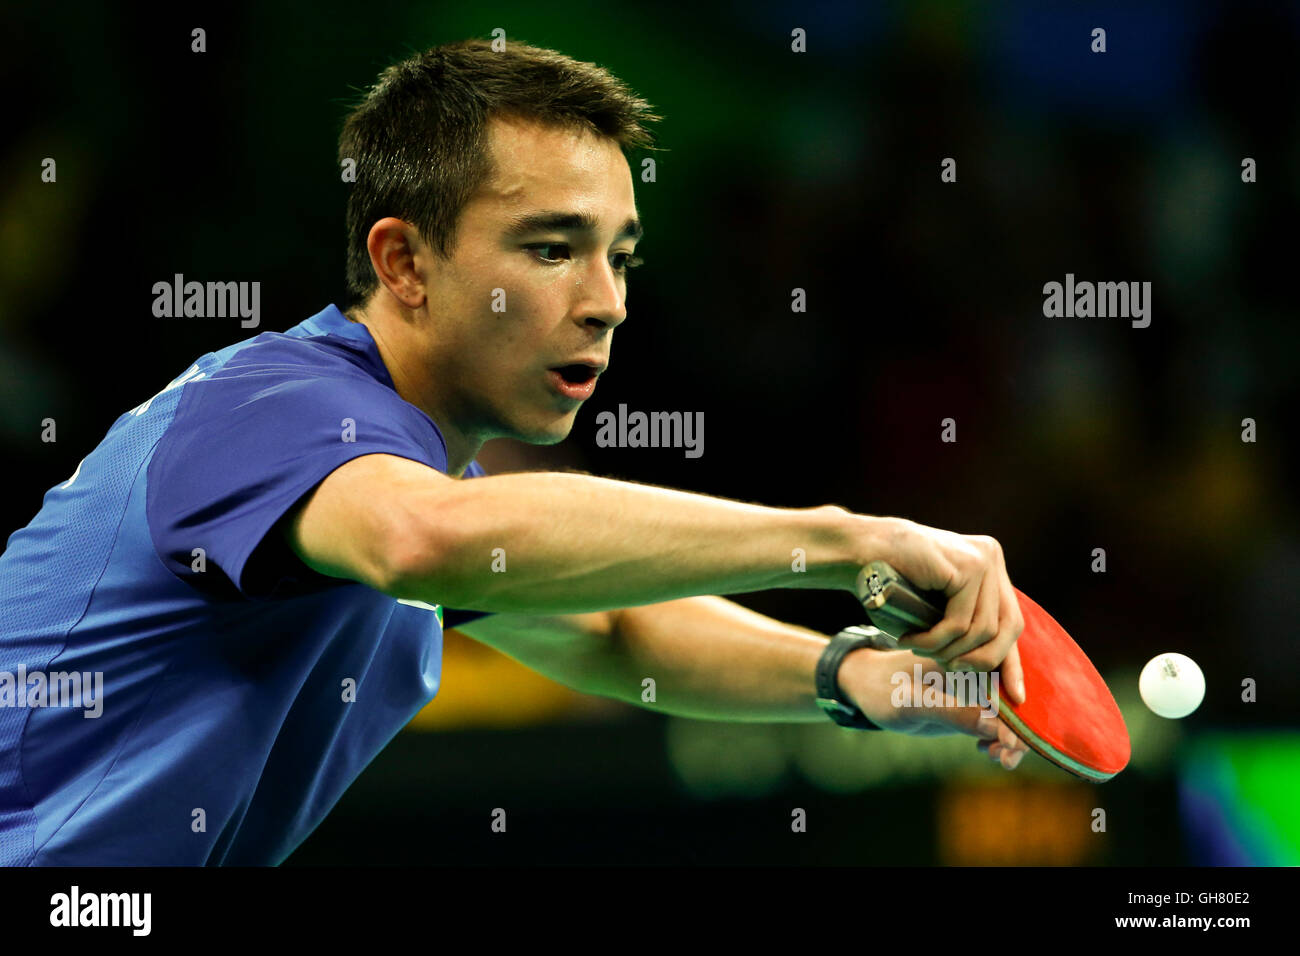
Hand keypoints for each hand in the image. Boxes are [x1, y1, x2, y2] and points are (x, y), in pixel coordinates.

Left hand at [839, 647, 1028, 769]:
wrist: (864, 685)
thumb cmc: (883, 690)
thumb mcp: (913, 704)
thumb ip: (953, 713)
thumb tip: (998, 728)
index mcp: (965, 655)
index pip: (1006, 683)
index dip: (1016, 717)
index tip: (1009, 746)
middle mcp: (974, 666)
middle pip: (1013, 699)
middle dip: (1017, 732)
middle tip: (1005, 760)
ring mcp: (973, 683)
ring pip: (1007, 711)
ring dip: (1009, 737)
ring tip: (998, 760)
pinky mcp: (968, 700)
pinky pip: (994, 718)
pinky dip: (997, 736)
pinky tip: (985, 751)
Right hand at [860, 516, 1025, 705]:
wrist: (860, 548)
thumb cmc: (889, 582)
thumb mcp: (933, 609)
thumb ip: (961, 629)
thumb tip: (992, 675)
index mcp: (989, 568)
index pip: (1011, 620)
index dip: (1012, 662)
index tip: (1015, 697)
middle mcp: (991, 559)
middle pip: (1009, 627)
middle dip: (982, 661)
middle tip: (948, 671)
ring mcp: (982, 560)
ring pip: (984, 630)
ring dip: (948, 651)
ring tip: (918, 649)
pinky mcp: (967, 566)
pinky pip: (960, 623)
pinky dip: (935, 641)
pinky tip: (911, 640)